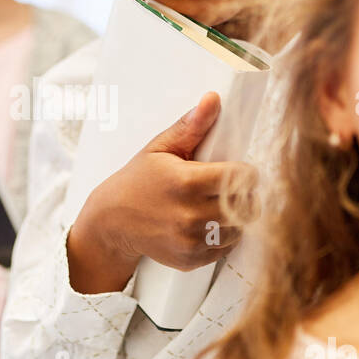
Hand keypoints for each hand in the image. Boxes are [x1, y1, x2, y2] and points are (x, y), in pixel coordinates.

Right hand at [68, 92, 257, 293]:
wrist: (111, 223)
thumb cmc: (137, 181)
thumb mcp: (160, 148)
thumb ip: (191, 126)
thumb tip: (213, 99)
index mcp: (187, 182)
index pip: (243, 178)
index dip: (247, 173)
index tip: (240, 171)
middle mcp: (191, 215)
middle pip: (247, 206)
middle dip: (244, 195)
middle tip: (231, 189)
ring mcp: (191, 241)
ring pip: (239, 229)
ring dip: (236, 218)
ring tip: (217, 206)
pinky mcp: (191, 260)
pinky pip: (224, 249)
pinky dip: (221, 237)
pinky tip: (205, 224)